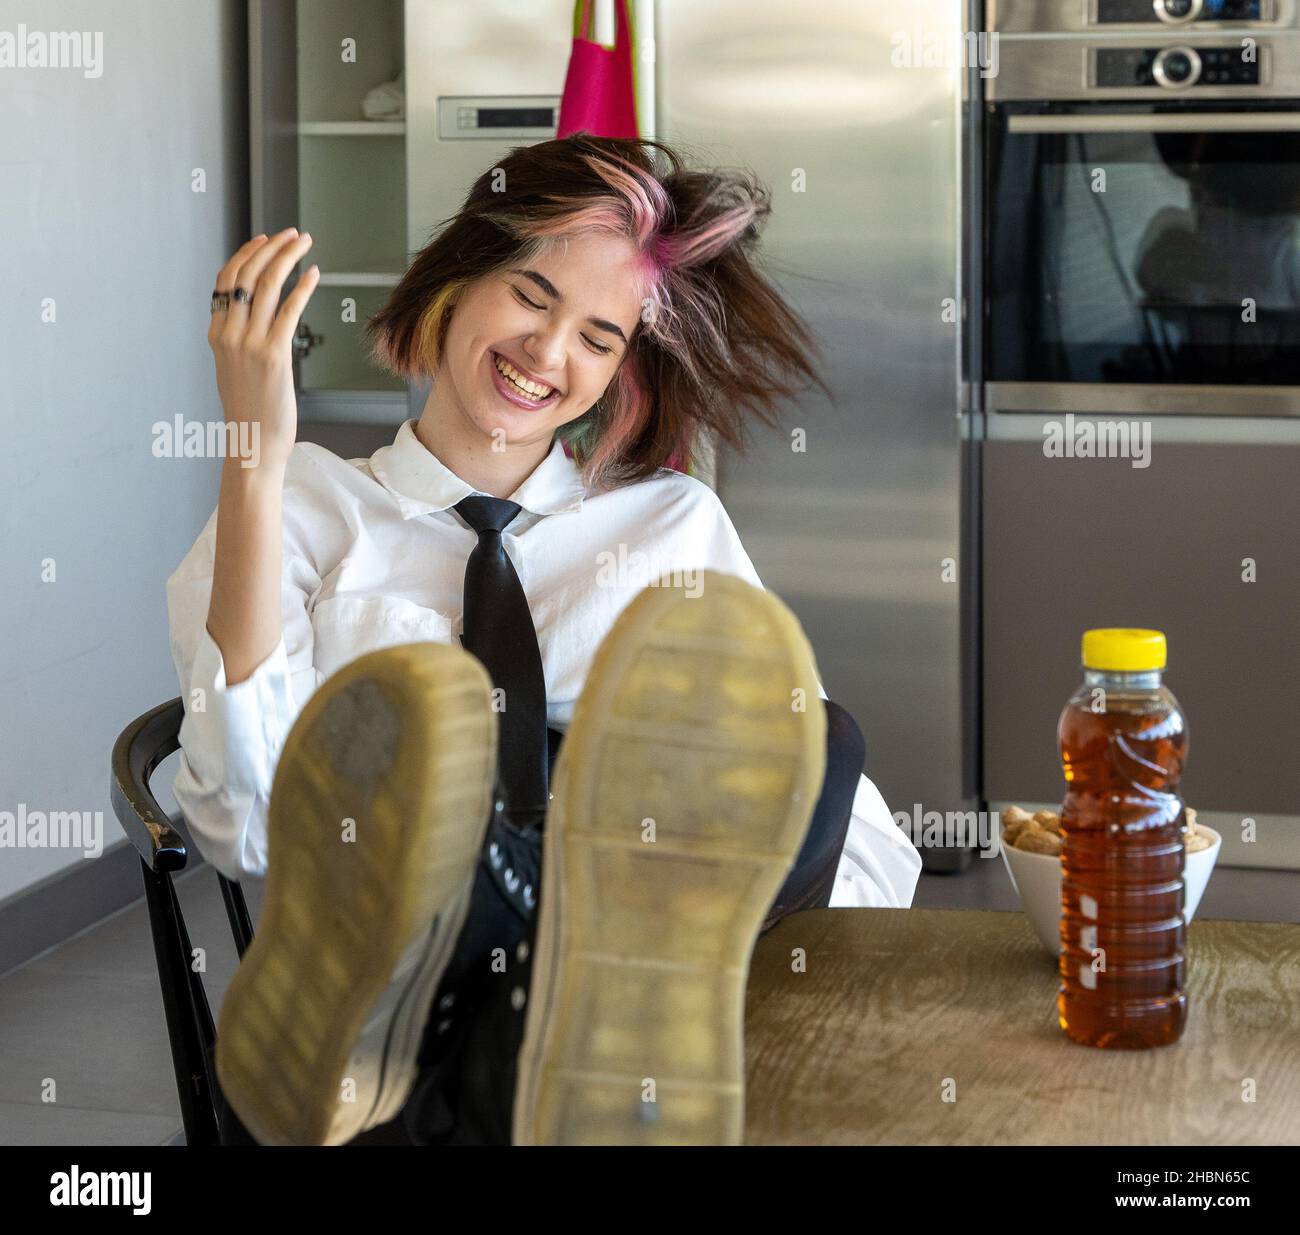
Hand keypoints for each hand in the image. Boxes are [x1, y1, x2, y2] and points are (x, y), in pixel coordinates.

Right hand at [208, 229, 318, 472]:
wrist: (253, 443)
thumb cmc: (251, 411)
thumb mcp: (234, 369)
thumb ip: (239, 342)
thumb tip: (253, 321)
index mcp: (216, 333)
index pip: (225, 280)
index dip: (246, 254)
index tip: (265, 240)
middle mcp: (228, 333)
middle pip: (246, 274)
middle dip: (270, 247)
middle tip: (292, 233)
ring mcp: (248, 343)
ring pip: (266, 285)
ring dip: (287, 258)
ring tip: (304, 242)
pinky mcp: (273, 355)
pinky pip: (288, 311)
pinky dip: (302, 288)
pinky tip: (313, 274)